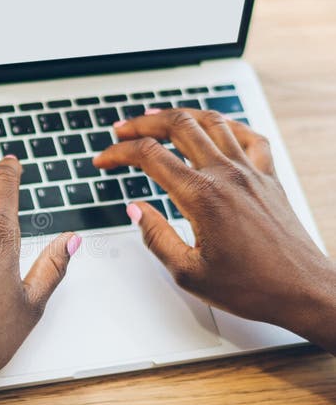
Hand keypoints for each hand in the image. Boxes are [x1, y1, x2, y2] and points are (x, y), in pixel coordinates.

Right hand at [93, 108, 335, 348]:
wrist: (301, 289)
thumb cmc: (251, 287)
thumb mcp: (188, 272)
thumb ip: (156, 237)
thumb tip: (137, 209)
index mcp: (202, 197)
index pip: (149, 156)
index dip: (118, 153)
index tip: (103, 160)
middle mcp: (226, 175)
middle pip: (178, 125)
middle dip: (143, 122)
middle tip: (122, 129)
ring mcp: (251, 171)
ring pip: (212, 121)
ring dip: (180, 115)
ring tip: (158, 117)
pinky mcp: (268, 176)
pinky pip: (248, 135)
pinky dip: (226, 124)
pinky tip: (215, 127)